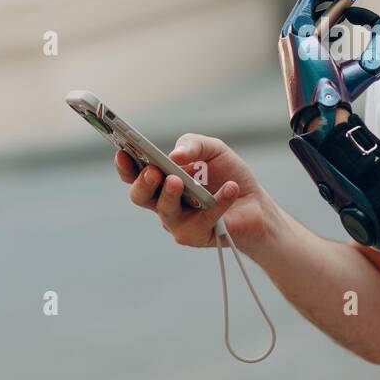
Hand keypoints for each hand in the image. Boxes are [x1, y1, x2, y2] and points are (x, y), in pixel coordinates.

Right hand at [115, 136, 284, 252]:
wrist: (255, 204)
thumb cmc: (228, 175)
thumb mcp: (213, 150)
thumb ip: (193, 144)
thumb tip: (175, 155)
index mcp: (161, 179)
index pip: (134, 174)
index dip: (125, 165)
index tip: (123, 152)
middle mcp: (163, 202)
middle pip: (141, 197)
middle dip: (144, 183)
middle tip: (153, 171)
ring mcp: (177, 222)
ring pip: (166, 211)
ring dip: (170, 195)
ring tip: (178, 180)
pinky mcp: (197, 236)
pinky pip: (203, 220)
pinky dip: (218, 201)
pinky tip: (230, 187)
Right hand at [278, 0, 379, 134]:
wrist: (328, 104)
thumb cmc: (345, 91)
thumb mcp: (369, 64)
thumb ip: (378, 41)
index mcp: (310, 50)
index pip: (321, 22)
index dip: (341, 11)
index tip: (357, 11)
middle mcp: (298, 41)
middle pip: (311, 8)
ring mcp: (293, 36)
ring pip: (308, 1)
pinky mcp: (294, 31)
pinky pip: (307, 2)